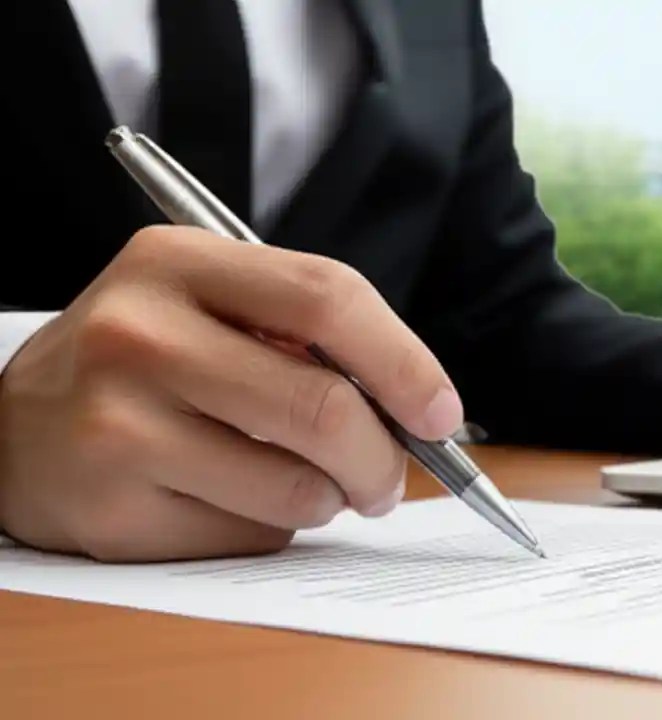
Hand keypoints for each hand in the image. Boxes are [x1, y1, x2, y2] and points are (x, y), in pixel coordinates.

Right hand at [0, 226, 462, 561]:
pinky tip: (235, 502)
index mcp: (178, 262)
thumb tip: (420, 409)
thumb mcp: (208, 304)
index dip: (405, 362)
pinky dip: (273, 529)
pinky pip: (252, 536)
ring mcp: (118, 425)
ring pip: (298, 488)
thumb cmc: (147, 361)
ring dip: (330, 499)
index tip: (441, 413)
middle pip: (324, 408)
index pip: (328, 298)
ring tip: (307, 485)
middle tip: (388, 479)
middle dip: (384, 459)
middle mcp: (140, 336)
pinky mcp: (112, 510)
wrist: (17, 425)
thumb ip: (306, 332)